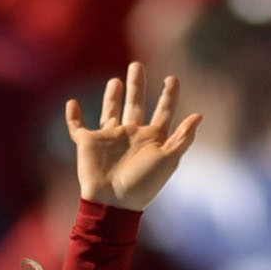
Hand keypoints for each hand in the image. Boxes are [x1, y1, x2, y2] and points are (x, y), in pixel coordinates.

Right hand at [65, 61, 203, 210]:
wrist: (112, 203)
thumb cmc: (142, 185)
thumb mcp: (168, 161)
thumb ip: (183, 138)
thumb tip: (199, 116)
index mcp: (151, 139)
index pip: (162, 112)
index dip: (168, 95)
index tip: (173, 78)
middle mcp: (131, 135)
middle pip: (135, 104)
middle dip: (137, 86)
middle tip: (137, 66)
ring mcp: (109, 138)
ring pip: (110, 111)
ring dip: (112, 97)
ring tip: (115, 80)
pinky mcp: (88, 143)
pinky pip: (77, 127)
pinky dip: (73, 116)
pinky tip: (71, 103)